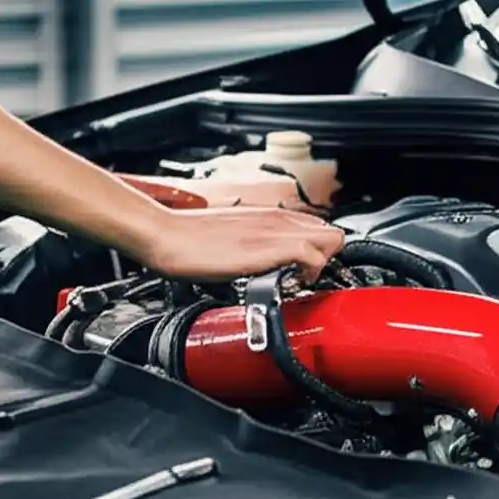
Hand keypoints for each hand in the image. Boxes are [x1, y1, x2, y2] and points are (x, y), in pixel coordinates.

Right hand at [143, 206, 344, 282]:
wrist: (166, 235)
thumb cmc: (190, 238)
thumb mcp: (232, 234)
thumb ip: (255, 240)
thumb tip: (265, 257)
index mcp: (269, 215)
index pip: (319, 228)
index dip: (318, 251)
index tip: (303, 267)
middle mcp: (278, 219)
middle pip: (332, 233)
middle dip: (326, 257)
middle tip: (303, 274)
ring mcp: (274, 232)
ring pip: (330, 240)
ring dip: (321, 265)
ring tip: (296, 279)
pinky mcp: (267, 248)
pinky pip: (311, 256)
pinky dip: (310, 273)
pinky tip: (290, 282)